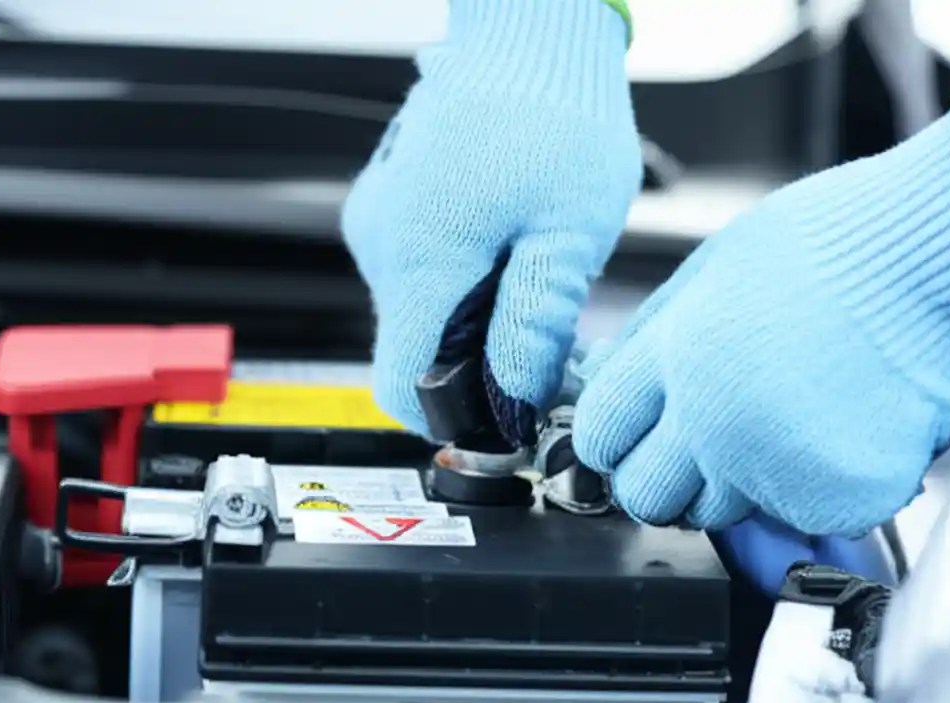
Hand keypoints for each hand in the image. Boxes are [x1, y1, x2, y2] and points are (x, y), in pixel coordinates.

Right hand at [341, 0, 641, 439]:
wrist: (529, 29)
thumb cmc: (556, 111)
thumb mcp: (568, 235)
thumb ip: (533, 328)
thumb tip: (514, 401)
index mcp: (421, 260)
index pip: (400, 386)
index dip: (452, 416)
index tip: (505, 416)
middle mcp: (382, 244)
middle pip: (418, 350)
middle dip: (480, 362)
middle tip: (549, 335)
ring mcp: (380, 219)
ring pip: (421, 310)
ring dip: (475, 316)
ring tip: (536, 272)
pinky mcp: (391, 202)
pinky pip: (419, 269)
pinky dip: (461, 278)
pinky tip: (509, 244)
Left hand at [573, 97, 949, 535]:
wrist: (938, 261)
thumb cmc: (835, 243)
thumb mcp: (715, 263)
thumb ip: (654, 330)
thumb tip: (602, 372)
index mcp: (675, 357)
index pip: (599, 435)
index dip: (611, 439)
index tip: (630, 436)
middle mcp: (711, 420)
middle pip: (643, 495)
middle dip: (659, 480)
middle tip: (697, 449)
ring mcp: (771, 464)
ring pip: (715, 515)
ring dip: (732, 485)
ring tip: (776, 426)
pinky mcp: (833, 496)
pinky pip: (798, 518)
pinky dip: (811, 490)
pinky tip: (830, 435)